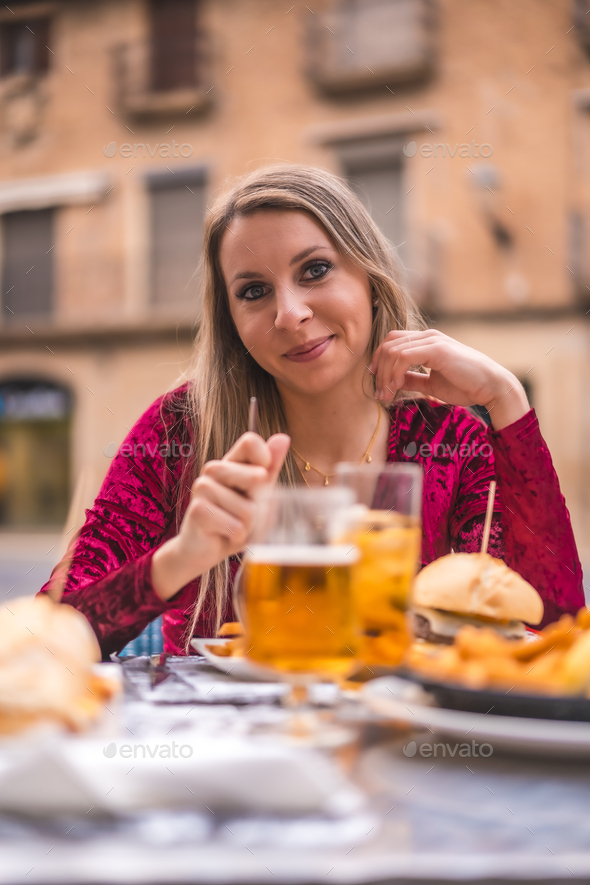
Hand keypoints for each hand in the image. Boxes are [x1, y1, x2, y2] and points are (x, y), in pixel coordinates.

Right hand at [152, 432, 289, 599]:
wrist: (204, 550)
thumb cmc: (235, 520)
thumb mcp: (258, 495)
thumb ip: (270, 467)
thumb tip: (283, 437)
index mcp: (230, 462)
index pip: (250, 442)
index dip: (265, 459)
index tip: (264, 478)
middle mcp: (213, 470)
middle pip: (257, 477)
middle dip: (261, 506)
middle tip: (246, 515)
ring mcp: (202, 488)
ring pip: (248, 509)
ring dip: (248, 526)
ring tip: (234, 527)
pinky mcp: (197, 511)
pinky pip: (235, 526)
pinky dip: (237, 537)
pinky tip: (225, 535)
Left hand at [369, 329, 528, 430]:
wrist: (491, 386)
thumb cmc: (465, 386)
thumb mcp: (431, 384)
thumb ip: (412, 379)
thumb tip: (393, 382)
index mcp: (426, 341)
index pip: (392, 342)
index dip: (379, 361)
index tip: (377, 384)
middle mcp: (427, 336)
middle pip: (388, 344)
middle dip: (378, 370)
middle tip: (379, 394)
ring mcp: (432, 340)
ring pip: (392, 350)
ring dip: (384, 375)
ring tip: (386, 394)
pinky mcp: (436, 349)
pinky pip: (404, 356)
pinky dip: (394, 372)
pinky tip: (396, 387)